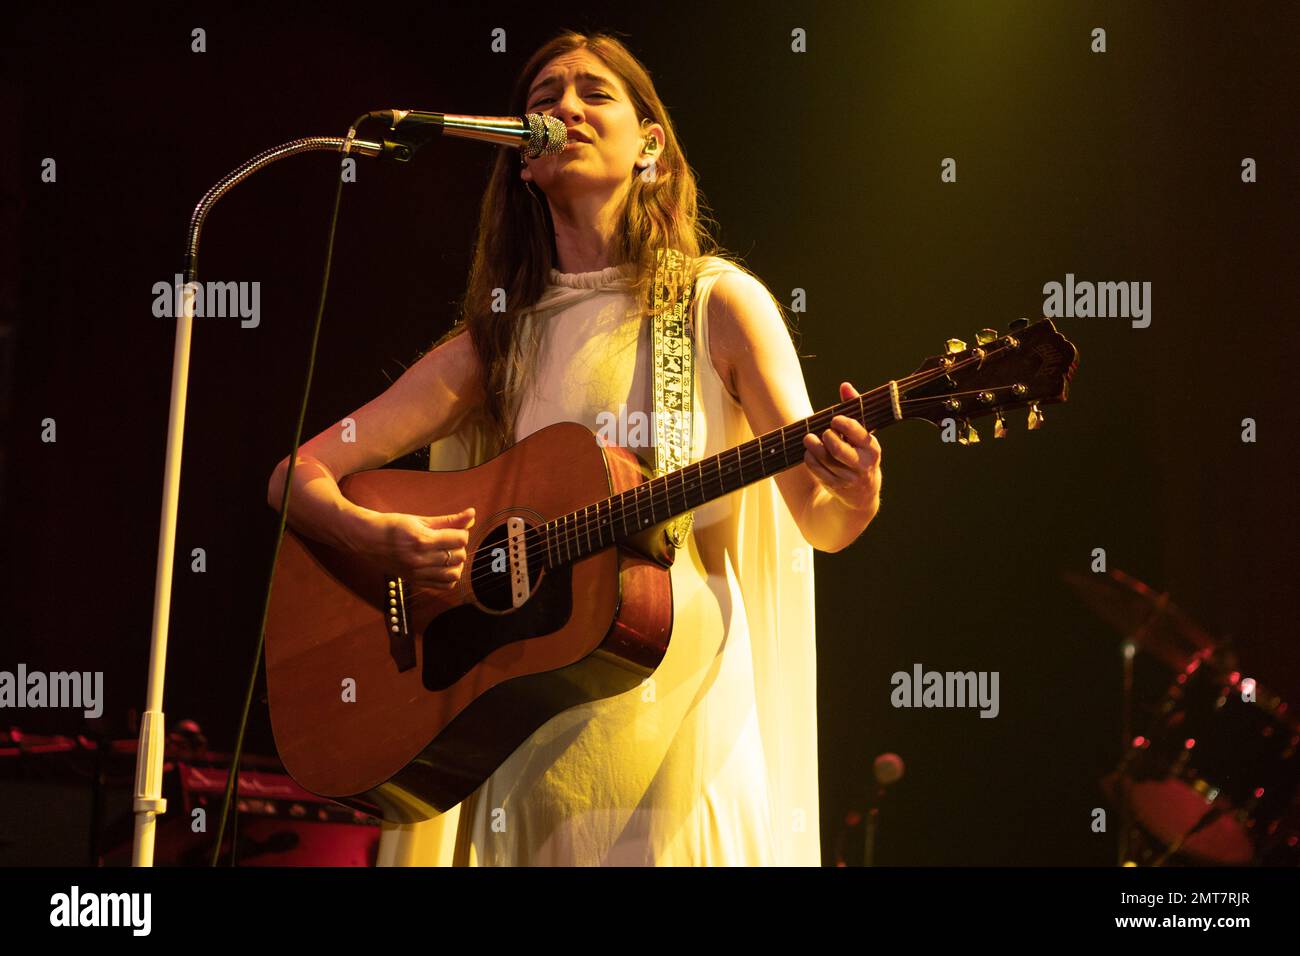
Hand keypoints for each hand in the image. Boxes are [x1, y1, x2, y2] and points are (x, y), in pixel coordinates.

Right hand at [351, 507, 474, 590]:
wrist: (367, 539)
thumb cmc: (392, 526)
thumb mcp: (420, 519)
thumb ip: (448, 520)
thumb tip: (471, 514)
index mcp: (421, 540)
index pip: (459, 539)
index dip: (462, 533)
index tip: (454, 530)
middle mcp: (419, 559)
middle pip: (459, 557)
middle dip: (458, 547)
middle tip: (449, 541)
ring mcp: (416, 573)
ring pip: (454, 574)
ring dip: (456, 564)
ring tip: (447, 554)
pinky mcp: (414, 581)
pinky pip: (444, 586)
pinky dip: (449, 577)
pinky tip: (442, 566)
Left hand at [802, 382, 881, 512]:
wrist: (862, 494)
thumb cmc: (860, 453)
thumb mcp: (862, 434)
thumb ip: (854, 408)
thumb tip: (845, 385)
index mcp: (872, 449)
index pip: (857, 433)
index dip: (843, 424)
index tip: (834, 420)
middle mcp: (862, 465)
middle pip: (837, 449)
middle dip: (826, 437)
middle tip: (823, 431)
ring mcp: (848, 478)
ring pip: (824, 459)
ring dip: (813, 446)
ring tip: (809, 438)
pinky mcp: (835, 487)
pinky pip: (817, 470)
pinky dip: (810, 459)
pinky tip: (810, 452)